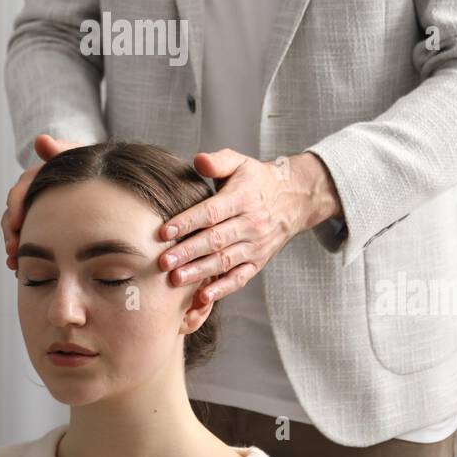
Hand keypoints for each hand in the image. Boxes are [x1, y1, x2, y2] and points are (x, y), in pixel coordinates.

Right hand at [1, 133, 82, 271]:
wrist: (103, 181)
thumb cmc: (92, 167)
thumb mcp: (79, 157)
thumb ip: (61, 150)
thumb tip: (41, 140)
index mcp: (37, 178)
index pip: (20, 189)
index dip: (16, 205)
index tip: (16, 221)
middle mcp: (32, 196)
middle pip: (13, 213)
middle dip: (10, 232)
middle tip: (13, 248)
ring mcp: (36, 213)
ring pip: (16, 230)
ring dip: (13, 245)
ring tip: (15, 262)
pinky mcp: (41, 228)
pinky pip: (27, 242)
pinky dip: (22, 254)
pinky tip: (21, 268)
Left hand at [158, 149, 341, 304]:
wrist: (293, 198)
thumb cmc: (256, 180)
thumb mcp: (240, 162)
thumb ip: (218, 161)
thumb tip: (198, 160)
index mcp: (243, 198)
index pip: (212, 212)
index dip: (188, 222)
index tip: (164, 231)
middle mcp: (251, 223)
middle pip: (216, 240)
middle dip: (188, 252)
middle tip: (163, 262)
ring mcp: (256, 245)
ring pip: (225, 261)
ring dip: (200, 272)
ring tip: (175, 280)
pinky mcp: (258, 261)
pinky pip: (240, 277)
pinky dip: (223, 289)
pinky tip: (203, 296)